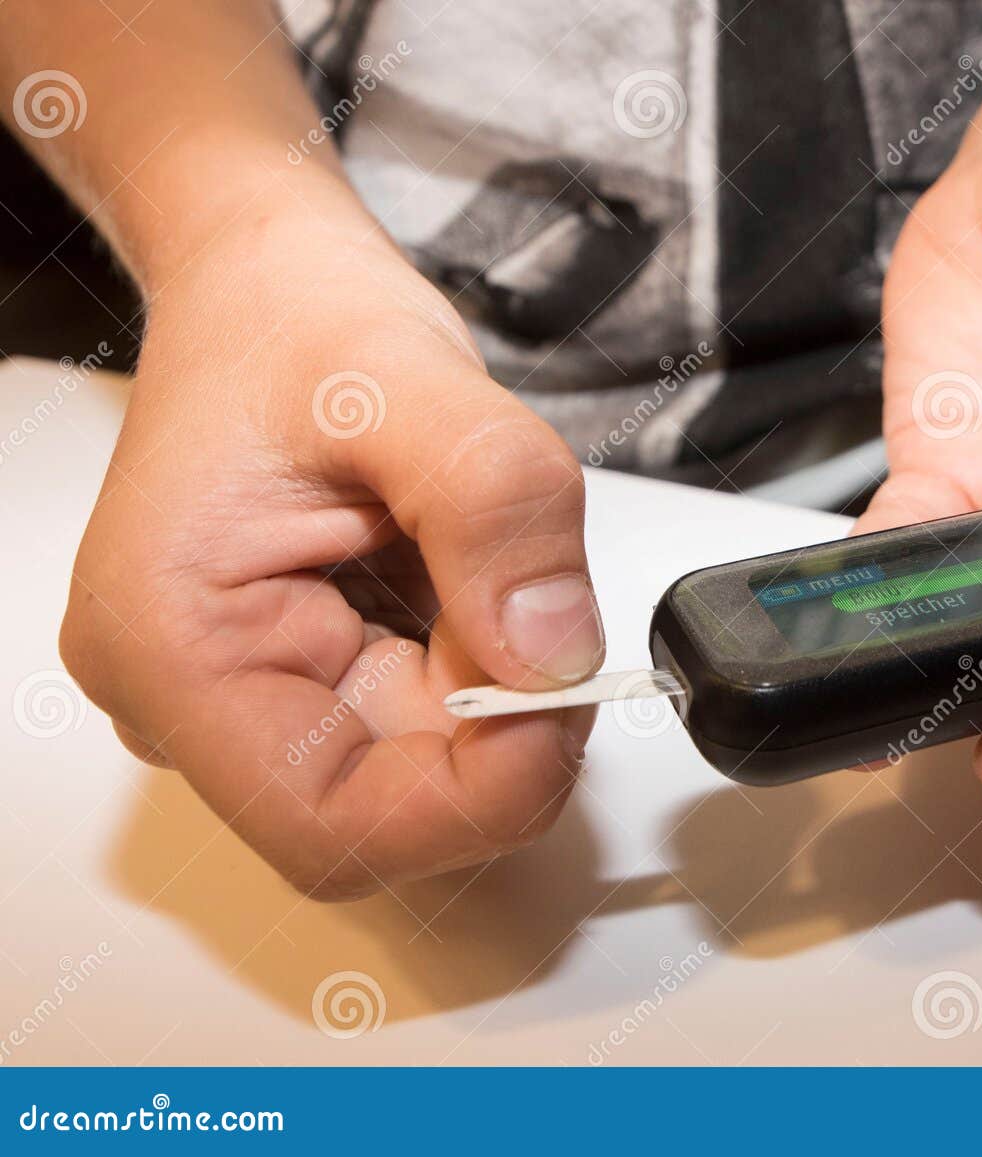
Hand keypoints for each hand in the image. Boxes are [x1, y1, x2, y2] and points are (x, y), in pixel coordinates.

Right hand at [60, 220, 603, 896]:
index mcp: (173, 645)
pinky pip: (416, 720)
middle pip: (389, 808)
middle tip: (543, 601)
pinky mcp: (298, 675)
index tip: (564, 699)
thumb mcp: (412, 383)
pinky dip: (477, 665)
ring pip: (417, 769)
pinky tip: (463, 579)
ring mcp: (245, 693)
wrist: (265, 280)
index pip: (332, 827)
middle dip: (498, 724)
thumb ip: (496, 511)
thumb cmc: (292, 318)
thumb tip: (554, 655)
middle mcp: (190, 697)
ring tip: (480, 560)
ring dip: (491, 687)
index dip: (473, 798)